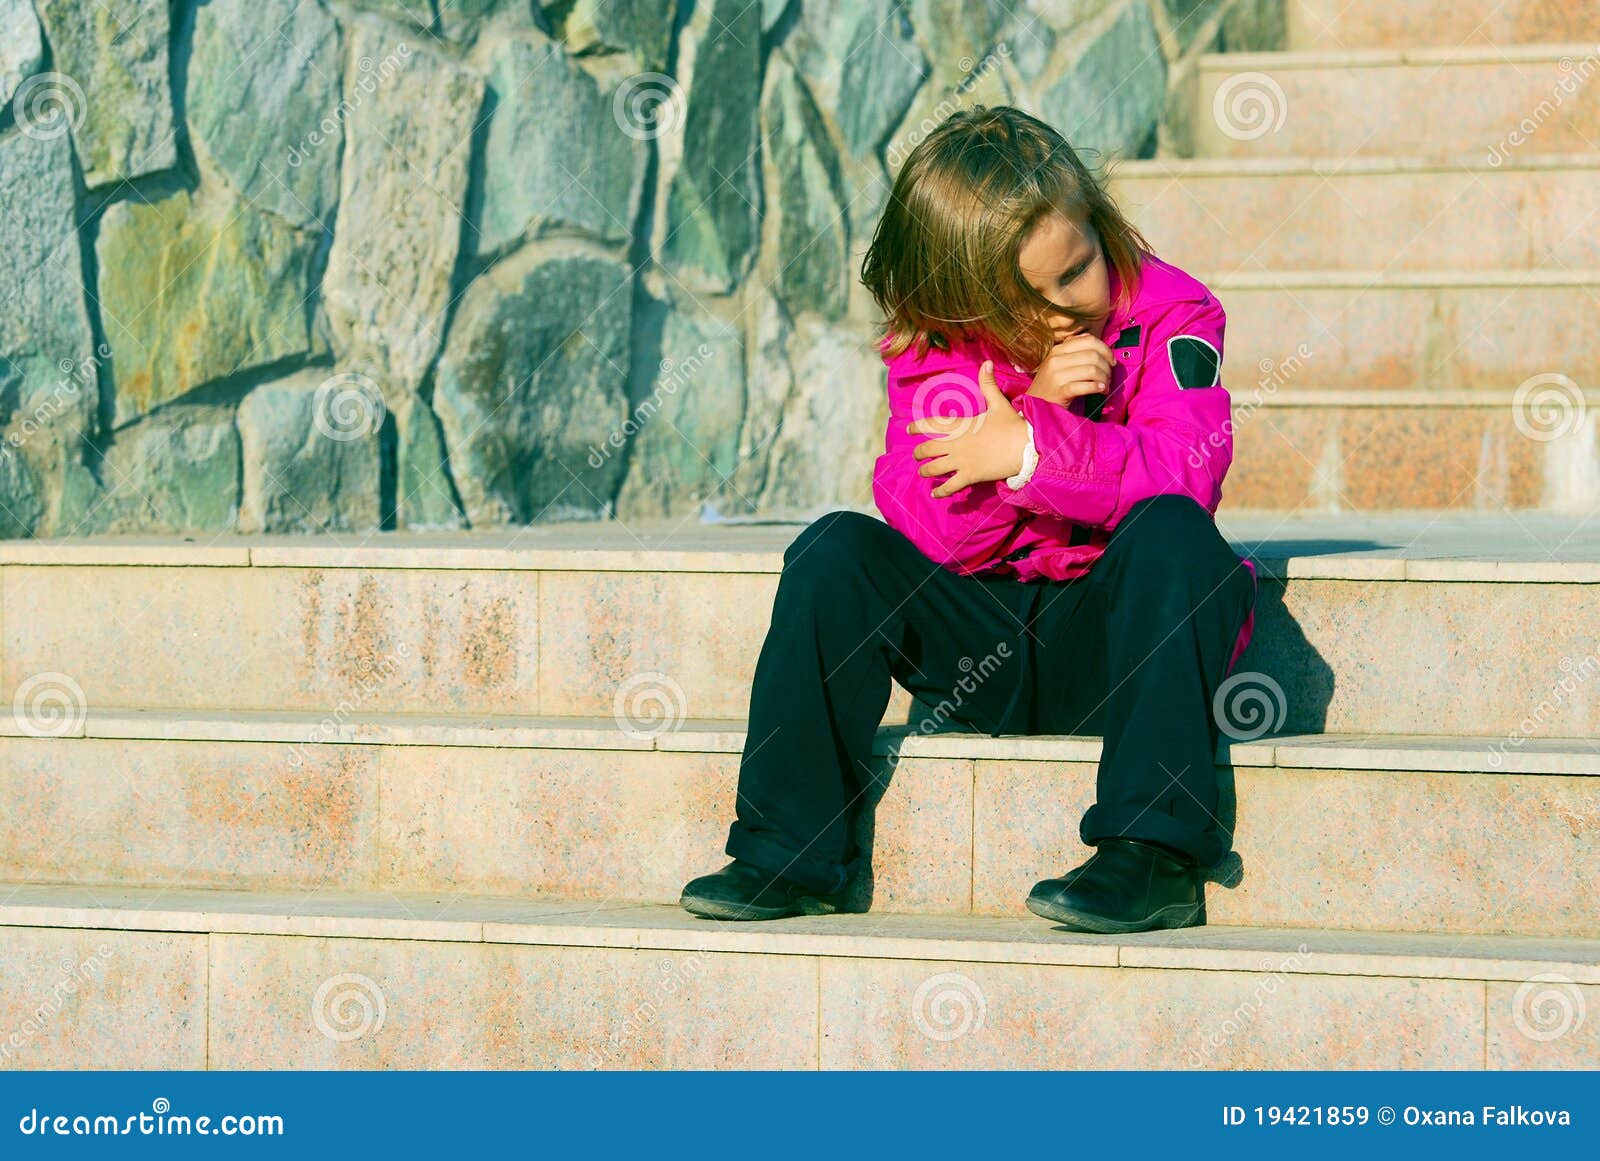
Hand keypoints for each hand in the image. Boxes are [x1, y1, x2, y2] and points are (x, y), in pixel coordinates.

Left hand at [907, 360, 1027, 498]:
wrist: (1025, 446)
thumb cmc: (1012, 425)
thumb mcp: (998, 403)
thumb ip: (988, 384)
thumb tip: (985, 362)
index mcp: (960, 425)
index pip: (930, 424)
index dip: (917, 427)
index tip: (909, 429)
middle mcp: (956, 444)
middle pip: (926, 450)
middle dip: (918, 453)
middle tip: (917, 455)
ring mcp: (961, 461)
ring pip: (933, 469)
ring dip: (925, 471)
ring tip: (924, 472)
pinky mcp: (969, 476)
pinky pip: (949, 487)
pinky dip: (940, 492)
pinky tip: (935, 494)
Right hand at [1026, 329, 1113, 405]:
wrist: (1034, 406)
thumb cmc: (1051, 386)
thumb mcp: (1059, 364)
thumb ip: (1076, 354)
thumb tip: (1101, 349)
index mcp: (1058, 349)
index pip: (1088, 340)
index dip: (1105, 349)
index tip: (1111, 361)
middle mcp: (1056, 359)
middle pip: (1093, 355)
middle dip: (1107, 367)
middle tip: (1109, 377)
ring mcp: (1057, 375)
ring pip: (1092, 369)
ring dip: (1104, 379)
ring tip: (1105, 387)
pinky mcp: (1060, 391)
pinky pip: (1085, 386)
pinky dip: (1097, 388)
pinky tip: (1101, 391)